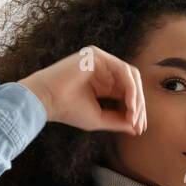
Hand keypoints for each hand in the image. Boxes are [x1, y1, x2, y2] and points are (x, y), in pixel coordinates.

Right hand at [20, 45, 145, 134]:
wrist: (47, 100)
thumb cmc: (68, 110)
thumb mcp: (99, 118)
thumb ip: (119, 120)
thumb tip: (137, 128)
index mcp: (104, 83)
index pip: (128, 93)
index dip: (137, 110)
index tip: (139, 129)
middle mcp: (104, 70)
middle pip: (132, 84)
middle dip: (139, 105)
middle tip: (138, 124)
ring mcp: (101, 61)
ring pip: (131, 76)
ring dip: (136, 97)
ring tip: (134, 115)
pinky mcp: (97, 55)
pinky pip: (122, 70)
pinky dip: (130, 88)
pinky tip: (130, 104)